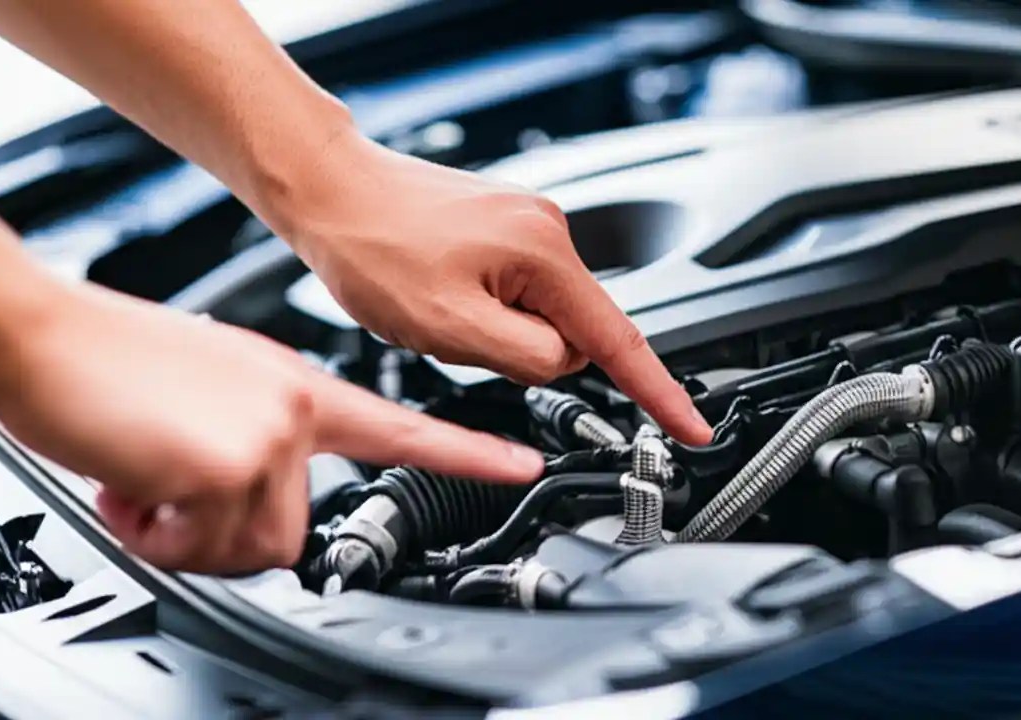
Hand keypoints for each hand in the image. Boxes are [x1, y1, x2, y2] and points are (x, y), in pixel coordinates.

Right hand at [0, 285, 543, 573]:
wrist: (48, 333)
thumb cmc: (117, 359)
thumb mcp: (218, 384)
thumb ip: (261, 431)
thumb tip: (256, 493)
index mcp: (300, 386)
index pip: (400, 428)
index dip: (467, 454)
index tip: (521, 465)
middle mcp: (296, 410)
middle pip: (294, 533)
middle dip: (227, 534)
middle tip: (175, 494)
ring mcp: (269, 437)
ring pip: (252, 547)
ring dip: (189, 534)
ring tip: (151, 478)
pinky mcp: (231, 464)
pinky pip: (201, 547)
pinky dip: (156, 532)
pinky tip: (132, 481)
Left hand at [270, 135, 713, 445]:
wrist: (329, 191)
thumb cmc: (373, 248)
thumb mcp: (450, 328)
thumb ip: (526, 358)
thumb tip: (565, 364)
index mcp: (544, 254)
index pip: (619, 342)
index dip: (659, 395)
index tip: (691, 428)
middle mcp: (547, 230)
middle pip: (573, 330)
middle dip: (527, 352)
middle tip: (459, 334)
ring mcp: (527, 225)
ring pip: (541, 315)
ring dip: (500, 332)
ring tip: (441, 307)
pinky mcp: (505, 229)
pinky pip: (519, 294)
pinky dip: (489, 311)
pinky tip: (444, 293)